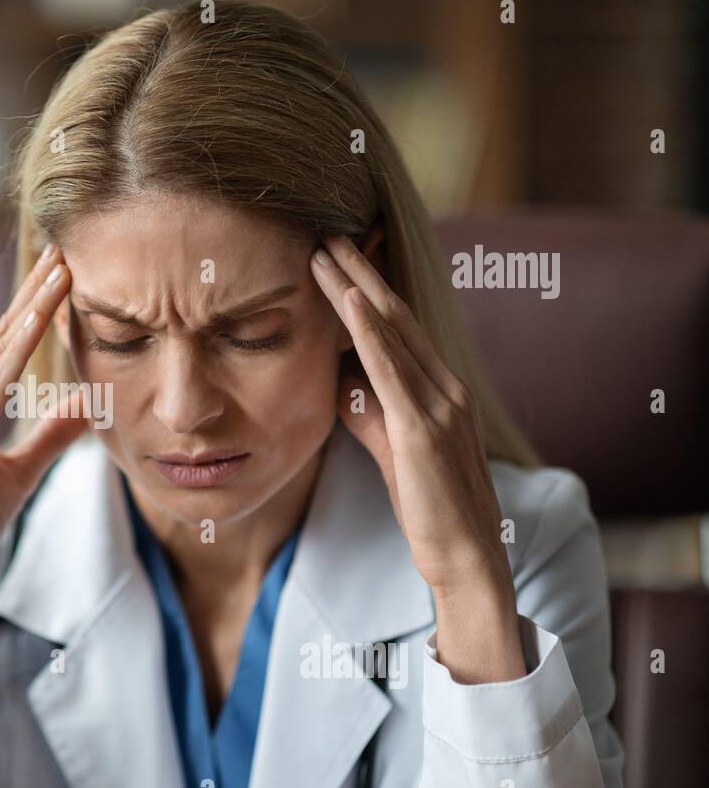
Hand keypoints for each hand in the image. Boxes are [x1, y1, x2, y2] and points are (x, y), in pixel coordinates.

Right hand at [0, 243, 87, 685]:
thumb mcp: (18, 474)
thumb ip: (50, 436)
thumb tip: (88, 403)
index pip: (5, 346)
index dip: (35, 308)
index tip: (62, 271)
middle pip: (2, 335)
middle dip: (35, 290)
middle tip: (65, 245)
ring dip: (32, 307)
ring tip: (62, 268)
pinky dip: (18, 347)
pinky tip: (40, 319)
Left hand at [310, 236, 524, 682]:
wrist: (464, 555)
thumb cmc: (429, 504)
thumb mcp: (391, 446)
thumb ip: (369, 411)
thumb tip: (341, 379)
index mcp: (437, 389)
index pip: (395, 328)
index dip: (365, 288)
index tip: (334, 256)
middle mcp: (444, 386)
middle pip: (394, 316)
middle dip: (359, 272)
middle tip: (324, 232)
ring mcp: (439, 404)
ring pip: (391, 332)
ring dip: (355, 288)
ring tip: (322, 252)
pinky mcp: (424, 428)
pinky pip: (392, 369)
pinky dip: (368, 332)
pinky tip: (346, 301)